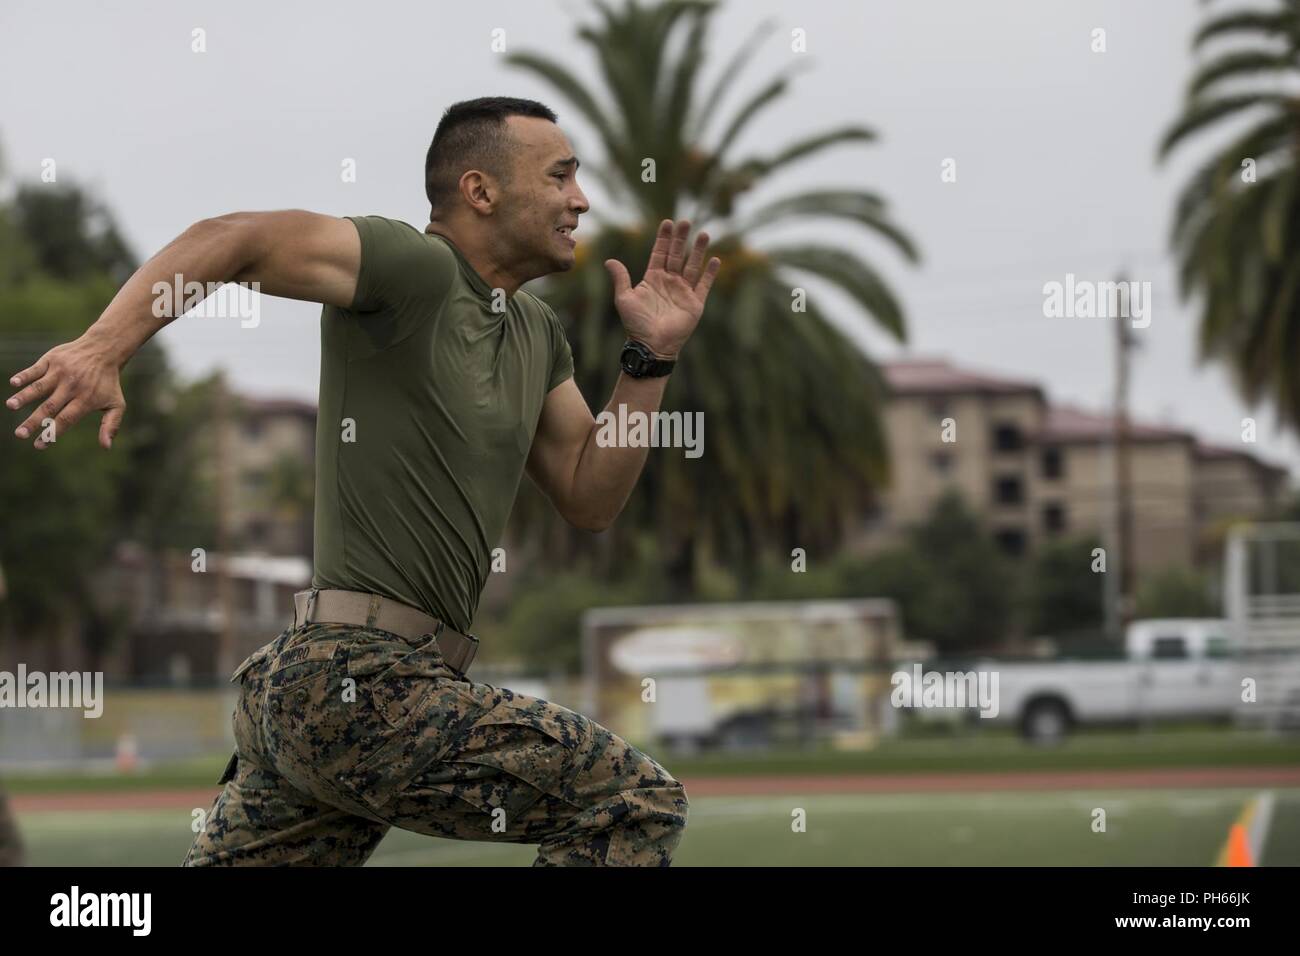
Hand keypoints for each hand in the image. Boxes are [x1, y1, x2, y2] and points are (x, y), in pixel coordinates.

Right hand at [6, 333, 127, 449]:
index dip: (52, 433)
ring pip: (40, 387)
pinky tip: (14, 383)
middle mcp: (72, 387)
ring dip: (24, 396)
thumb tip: (106, 447)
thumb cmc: (108, 382)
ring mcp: (61, 372)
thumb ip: (111, 425)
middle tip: (19, 434)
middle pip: (50, 407)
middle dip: (34, 421)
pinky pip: (36, 369)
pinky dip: (25, 375)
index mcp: (85, 400)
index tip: (38, 446)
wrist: (104, 349)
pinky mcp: (52, 360)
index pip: (66, 420)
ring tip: (11, 406)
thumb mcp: (117, 404)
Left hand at [604, 219, 720, 358]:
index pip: (660, 253)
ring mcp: (683, 292)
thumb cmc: (636, 324)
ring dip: (698, 250)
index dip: (663, 239)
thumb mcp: (624, 298)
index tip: (667, 222)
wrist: (651, 345)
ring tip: (704, 234)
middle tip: (685, 221)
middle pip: (677, 255)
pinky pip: (704, 285)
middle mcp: (670, 282)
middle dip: (681, 239)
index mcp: (653, 278)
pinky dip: (710, 273)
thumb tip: (609, 261)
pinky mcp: (695, 303)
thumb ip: (620, 278)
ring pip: (692, 266)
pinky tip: (715, 259)